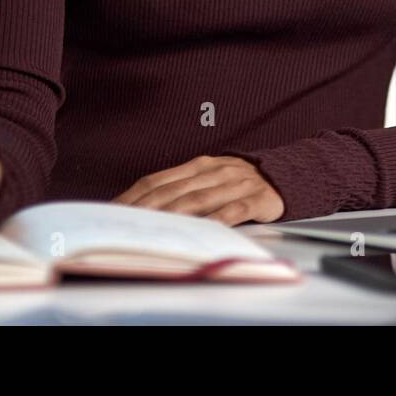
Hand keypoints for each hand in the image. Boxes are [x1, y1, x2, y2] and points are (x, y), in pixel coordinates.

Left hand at [112, 155, 284, 224]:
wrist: (283, 175)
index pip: (157, 181)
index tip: (112, 213)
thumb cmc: (237, 182)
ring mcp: (236, 184)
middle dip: (146, 209)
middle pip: (174, 191)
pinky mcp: (257, 198)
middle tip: (126, 226)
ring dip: (175, 215)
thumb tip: (140, 211)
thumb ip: (180, 191)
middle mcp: (213, 171)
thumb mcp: (207, 178)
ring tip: (156, 229)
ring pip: (200, 199)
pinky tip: (206, 228)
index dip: (133, 196)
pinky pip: (236, 209)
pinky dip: (220, 218)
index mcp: (197, 166)